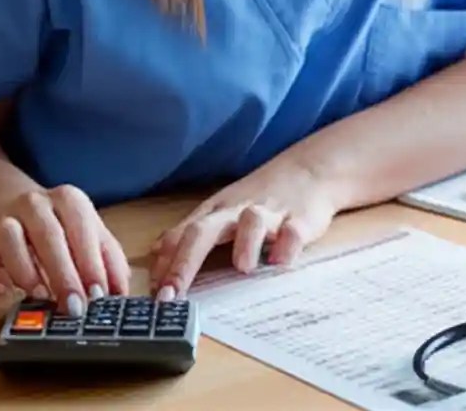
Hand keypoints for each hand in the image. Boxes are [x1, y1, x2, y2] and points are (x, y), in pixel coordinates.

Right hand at [0, 184, 130, 316]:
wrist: (8, 201)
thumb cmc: (60, 225)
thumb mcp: (90, 233)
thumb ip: (108, 259)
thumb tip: (121, 292)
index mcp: (70, 200)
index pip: (83, 228)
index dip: (92, 263)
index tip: (99, 294)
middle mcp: (36, 204)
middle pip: (49, 235)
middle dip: (64, 274)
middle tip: (74, 306)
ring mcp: (4, 218)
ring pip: (9, 237)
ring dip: (25, 269)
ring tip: (40, 294)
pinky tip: (2, 289)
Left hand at [150, 161, 342, 298]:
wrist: (311, 170)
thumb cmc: (262, 196)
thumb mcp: (223, 210)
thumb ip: (192, 230)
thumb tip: (154, 251)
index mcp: (217, 212)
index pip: (183, 236)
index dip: (166, 264)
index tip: (154, 293)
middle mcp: (237, 212)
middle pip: (205, 231)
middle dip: (185, 262)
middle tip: (172, 293)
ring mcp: (270, 214)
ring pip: (252, 223)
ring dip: (245, 243)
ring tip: (243, 268)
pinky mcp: (301, 219)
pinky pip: (293, 232)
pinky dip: (287, 245)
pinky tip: (281, 261)